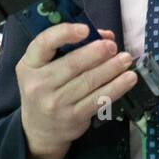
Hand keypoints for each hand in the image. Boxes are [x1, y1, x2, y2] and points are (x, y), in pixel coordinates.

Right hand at [18, 25, 135, 158]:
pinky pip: (98, 99)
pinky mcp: (73, 117)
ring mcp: (55, 103)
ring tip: (126, 59)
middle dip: (97, 52)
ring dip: (112, 68)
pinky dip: (117, 87)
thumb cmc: (46, 88)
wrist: (39, 129)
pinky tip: (128, 78)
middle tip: (113, 46)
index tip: (85, 29)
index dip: (65, 33)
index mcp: (29, 65)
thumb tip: (106, 36)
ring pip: (89, 81)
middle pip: (72, 64)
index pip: (43, 44)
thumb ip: (72, 47)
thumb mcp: (46, 66)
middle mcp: (38, 84)